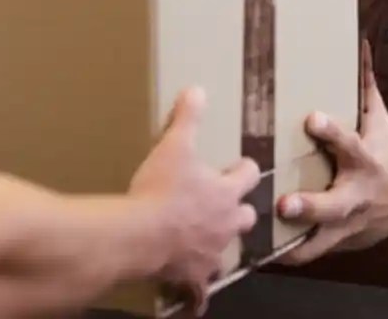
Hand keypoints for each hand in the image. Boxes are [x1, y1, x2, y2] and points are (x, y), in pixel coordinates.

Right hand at [130, 86, 260, 314]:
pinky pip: (199, 294)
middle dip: (239, 211)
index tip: (241, 166)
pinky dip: (197, 299)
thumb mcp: (173, 146)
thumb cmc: (159, 189)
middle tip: (228, 206)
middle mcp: (225, 224)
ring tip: (209, 245)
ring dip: (219, 247)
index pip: (247, 176)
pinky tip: (194, 306)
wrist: (140, 234)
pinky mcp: (192, 278)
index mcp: (225, 192)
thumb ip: (187, 118)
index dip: (244, 170)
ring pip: (225, 253)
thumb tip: (197, 90)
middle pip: (244, 217)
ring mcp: (210, 254)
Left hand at [276, 39, 387, 264]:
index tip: (312, 119)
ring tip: (264, 239)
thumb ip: (366, 86)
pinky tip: (264, 255)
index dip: (332, 131)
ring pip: (322, 236)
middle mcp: (356, 193)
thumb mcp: (381, 121)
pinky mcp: (337, 240)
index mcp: (365, 160)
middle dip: (311, 205)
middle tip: (283, 204)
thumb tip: (359, 46)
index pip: (350, 143)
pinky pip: (313, 252)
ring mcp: (347, 222)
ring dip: (296, 240)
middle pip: (335, 203)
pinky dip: (292, 254)